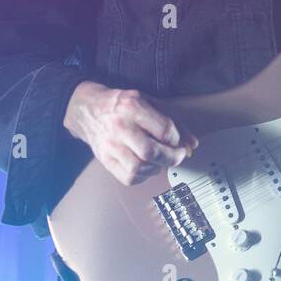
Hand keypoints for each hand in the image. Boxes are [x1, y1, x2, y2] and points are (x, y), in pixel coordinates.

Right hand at [62, 81, 199, 186]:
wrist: (87, 109)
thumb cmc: (123, 105)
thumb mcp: (150, 103)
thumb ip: (174, 122)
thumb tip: (192, 144)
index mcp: (133, 107)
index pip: (165, 130)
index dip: (178, 140)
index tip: (179, 142)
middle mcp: (119, 127)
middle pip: (151, 152)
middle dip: (172, 158)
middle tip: (178, 156)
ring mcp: (110, 145)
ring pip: (139, 168)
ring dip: (157, 168)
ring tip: (160, 160)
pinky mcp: (104, 159)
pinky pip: (128, 178)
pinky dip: (143, 176)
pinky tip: (146, 166)